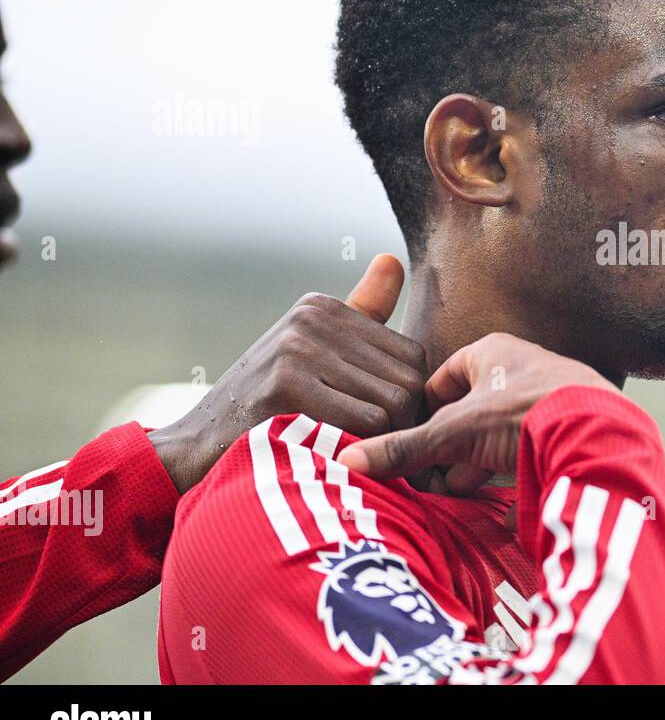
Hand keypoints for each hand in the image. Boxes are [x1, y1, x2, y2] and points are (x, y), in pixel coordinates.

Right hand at [148, 254, 429, 493]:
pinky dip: (364, 450)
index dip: (410, 402)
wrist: (196, 448)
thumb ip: (359, 315)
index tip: (384, 428)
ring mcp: (297, 347)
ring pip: (393, 404)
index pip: (413, 357)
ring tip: (358, 456)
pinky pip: (367, 423)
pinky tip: (341, 460)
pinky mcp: (287, 385)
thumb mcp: (311, 351)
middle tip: (378, 451)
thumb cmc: (266, 406)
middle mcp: (311, 318)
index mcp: (322, 307)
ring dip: (385, 442)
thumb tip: (392, 260)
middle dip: (402, 424)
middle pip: (407, 381)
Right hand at [336, 332, 614, 497]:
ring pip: (506, 430)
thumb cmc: (523, 414)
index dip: (424, 413)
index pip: (443, 379)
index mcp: (492, 352)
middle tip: (439, 478)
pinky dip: (519, 470)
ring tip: (468, 492)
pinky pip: (536, 446)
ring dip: (485, 461)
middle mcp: (524, 366)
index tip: (413, 445)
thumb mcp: (455, 433)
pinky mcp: (575, 423)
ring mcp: (553, 394)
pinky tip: (509, 498)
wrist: (598, 432)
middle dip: (455, 446)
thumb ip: (406, 449)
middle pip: (475, 409)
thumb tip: (348, 460)